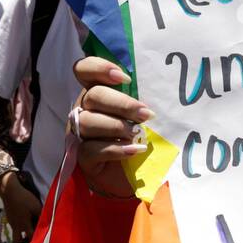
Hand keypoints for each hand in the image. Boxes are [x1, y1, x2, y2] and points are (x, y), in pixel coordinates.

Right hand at [0, 171, 40, 241]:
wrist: (9, 191)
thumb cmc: (25, 198)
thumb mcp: (37, 207)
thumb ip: (42, 216)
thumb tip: (49, 223)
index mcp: (24, 225)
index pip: (30, 238)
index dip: (37, 240)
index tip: (42, 239)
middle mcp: (16, 227)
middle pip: (17, 242)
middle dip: (24, 242)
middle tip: (31, 238)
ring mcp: (11, 222)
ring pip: (16, 234)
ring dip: (22, 233)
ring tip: (30, 227)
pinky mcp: (9, 217)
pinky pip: (14, 226)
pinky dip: (20, 226)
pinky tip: (25, 218)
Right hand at [72, 56, 149, 197]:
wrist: (135, 175)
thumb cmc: (141, 137)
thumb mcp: (142, 115)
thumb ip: (141, 101)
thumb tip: (161, 90)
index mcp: (98, 93)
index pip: (84, 70)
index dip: (99, 68)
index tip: (124, 78)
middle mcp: (85, 109)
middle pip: (93, 96)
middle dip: (121, 103)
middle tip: (145, 114)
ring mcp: (80, 133)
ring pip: (88, 121)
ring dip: (116, 126)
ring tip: (137, 133)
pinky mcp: (82, 157)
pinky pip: (91, 149)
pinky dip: (115, 149)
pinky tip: (134, 150)